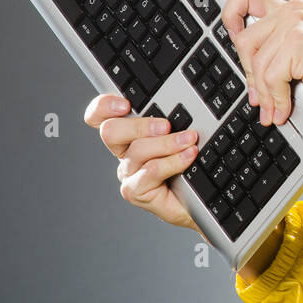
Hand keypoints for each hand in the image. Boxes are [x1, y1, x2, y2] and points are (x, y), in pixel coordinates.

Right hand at [83, 94, 202, 233]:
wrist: (201, 199)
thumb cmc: (190, 166)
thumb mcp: (181, 134)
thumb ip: (172, 119)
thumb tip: (178, 105)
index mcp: (128, 134)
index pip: (101, 116)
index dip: (104, 106)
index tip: (125, 103)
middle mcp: (124, 153)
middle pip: (110, 131)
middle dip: (140, 125)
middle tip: (166, 126)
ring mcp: (128, 173)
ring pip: (137, 150)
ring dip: (168, 143)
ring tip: (189, 141)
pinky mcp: (135, 191)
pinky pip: (151, 171)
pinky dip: (173, 161)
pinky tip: (188, 156)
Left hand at [221, 0, 302, 126]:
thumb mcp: (296, 54)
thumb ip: (271, 48)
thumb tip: (242, 63)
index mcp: (290, 9)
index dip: (230, 14)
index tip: (233, 36)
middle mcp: (292, 11)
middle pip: (243, 39)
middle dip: (249, 73)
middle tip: (258, 95)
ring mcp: (295, 25)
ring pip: (256, 63)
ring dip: (263, 93)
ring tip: (273, 108)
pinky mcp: (297, 44)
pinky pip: (269, 77)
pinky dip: (276, 98)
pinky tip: (284, 107)